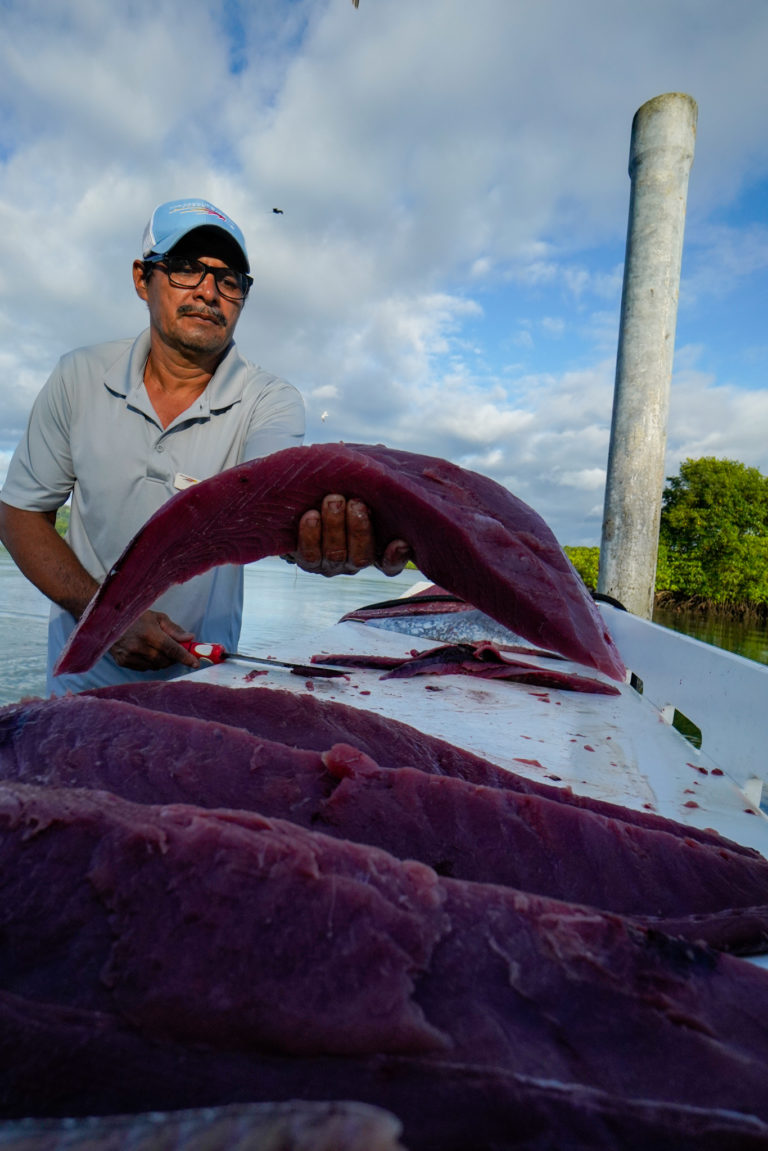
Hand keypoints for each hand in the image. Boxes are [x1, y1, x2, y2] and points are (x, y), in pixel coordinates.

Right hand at [109, 610, 198, 670]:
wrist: (107, 620)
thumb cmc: (135, 616)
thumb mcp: (157, 617)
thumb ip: (174, 629)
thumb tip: (190, 638)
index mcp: (149, 633)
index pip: (172, 650)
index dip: (185, 657)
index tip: (195, 663)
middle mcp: (139, 647)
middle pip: (165, 661)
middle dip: (174, 658)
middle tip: (176, 650)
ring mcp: (129, 656)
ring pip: (155, 666)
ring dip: (162, 661)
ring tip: (157, 648)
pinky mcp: (123, 662)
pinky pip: (144, 668)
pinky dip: (150, 663)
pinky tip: (146, 652)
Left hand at [288, 494, 411, 576]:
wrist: (312, 497)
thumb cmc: (347, 493)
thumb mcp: (364, 495)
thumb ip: (378, 496)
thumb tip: (391, 482)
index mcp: (376, 552)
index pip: (391, 565)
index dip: (396, 558)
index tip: (399, 543)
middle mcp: (354, 562)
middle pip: (361, 557)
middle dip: (359, 530)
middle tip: (356, 503)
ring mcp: (330, 564)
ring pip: (335, 554)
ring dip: (334, 526)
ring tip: (333, 500)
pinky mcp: (308, 561)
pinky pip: (309, 555)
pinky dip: (310, 535)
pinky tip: (311, 515)